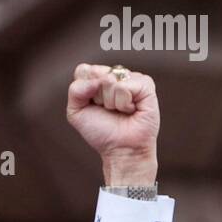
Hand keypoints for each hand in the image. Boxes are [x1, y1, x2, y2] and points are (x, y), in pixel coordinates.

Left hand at [66, 63, 159, 186]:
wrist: (120, 150)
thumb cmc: (101, 132)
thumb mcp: (76, 113)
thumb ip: (75, 90)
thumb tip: (95, 79)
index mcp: (100, 78)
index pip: (83, 71)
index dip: (84, 92)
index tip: (94, 106)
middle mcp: (117, 75)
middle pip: (95, 73)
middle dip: (97, 97)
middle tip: (108, 110)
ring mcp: (132, 78)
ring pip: (110, 80)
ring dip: (111, 103)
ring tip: (120, 112)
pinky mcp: (146, 85)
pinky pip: (124, 87)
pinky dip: (123, 103)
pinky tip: (131, 110)